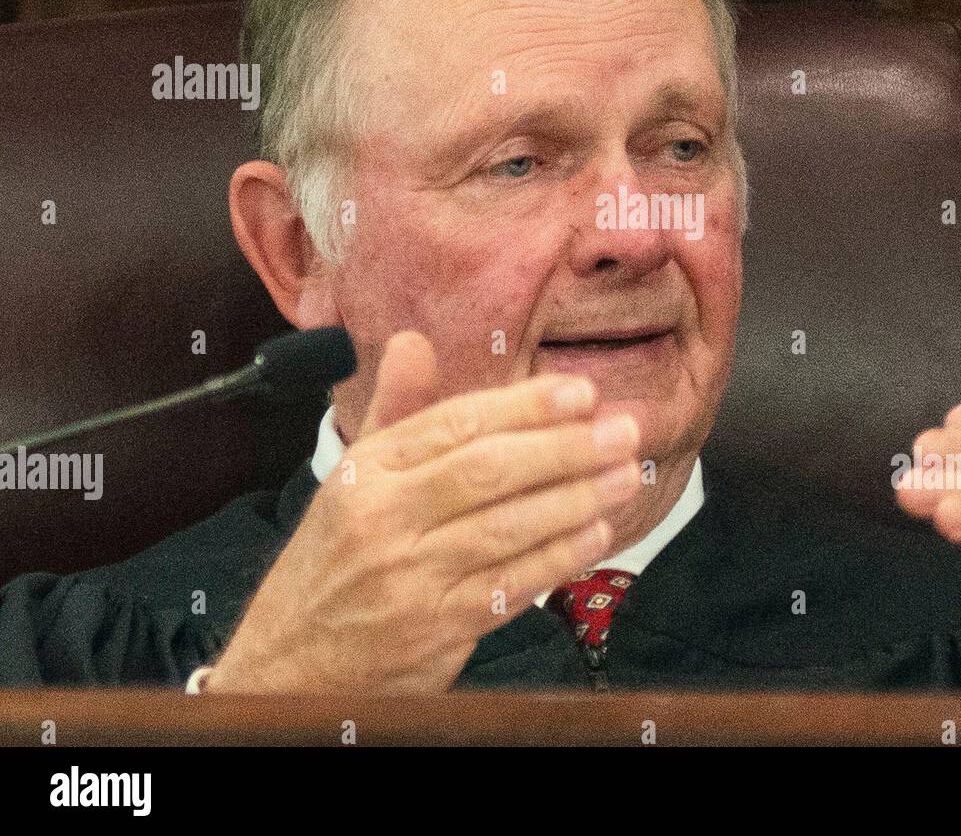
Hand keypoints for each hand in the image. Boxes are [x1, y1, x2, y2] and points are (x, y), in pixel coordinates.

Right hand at [206, 330, 642, 694]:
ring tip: (626, 475)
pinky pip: (510, 586)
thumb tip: (412, 341)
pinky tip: (597, 532)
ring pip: (506, 528)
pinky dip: (559, 557)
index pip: (456, 424)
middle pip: (487, 472)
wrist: (291, 662)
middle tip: (624, 430)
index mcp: (368, 470)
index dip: (525, 406)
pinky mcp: (435, 630)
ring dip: (576, 499)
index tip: (581, 391)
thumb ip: (395, 408)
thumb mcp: (353, 476)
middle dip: (565, 448)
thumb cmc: (337, 557)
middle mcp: (385, 519)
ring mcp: (410, 578)